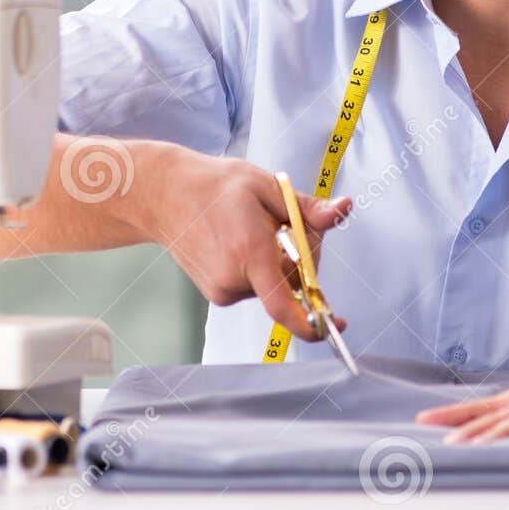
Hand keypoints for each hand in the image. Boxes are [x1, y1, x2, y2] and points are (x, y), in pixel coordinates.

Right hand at [146, 146, 352, 340]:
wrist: (164, 195)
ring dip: (278, 261)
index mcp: (249, 251)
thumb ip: (307, 208)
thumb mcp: (267, 186)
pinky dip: (260, 268)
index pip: (283, 304)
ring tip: (252, 227)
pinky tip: (240, 241)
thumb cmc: (216, 186)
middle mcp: (234, 279)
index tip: (336, 323)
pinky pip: (257, 286)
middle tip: (282, 221)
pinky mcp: (218, 295)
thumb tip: (343, 209)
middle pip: (291, 282)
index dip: (312, 322)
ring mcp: (223, 291)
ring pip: (275, 284)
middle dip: (300, 255)